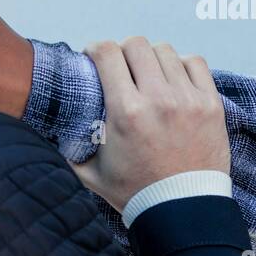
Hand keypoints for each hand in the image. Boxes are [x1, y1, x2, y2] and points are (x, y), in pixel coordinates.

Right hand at [72, 37, 229, 213]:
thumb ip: (67, 149)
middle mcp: (158, 99)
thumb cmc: (137, 193)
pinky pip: (195, 63)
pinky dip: (182, 65)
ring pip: (166, 52)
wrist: (182, 210)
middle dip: (123, 51)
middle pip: (136, 45)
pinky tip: (174, 79)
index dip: (96, 49)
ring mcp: (188, 100)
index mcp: (126, 112)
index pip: (107, 53)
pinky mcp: (211, 105)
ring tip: (149, 75)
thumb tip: (45, 130)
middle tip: (122, 66)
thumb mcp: (91, 172)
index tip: (95, 57)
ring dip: (152, 59)